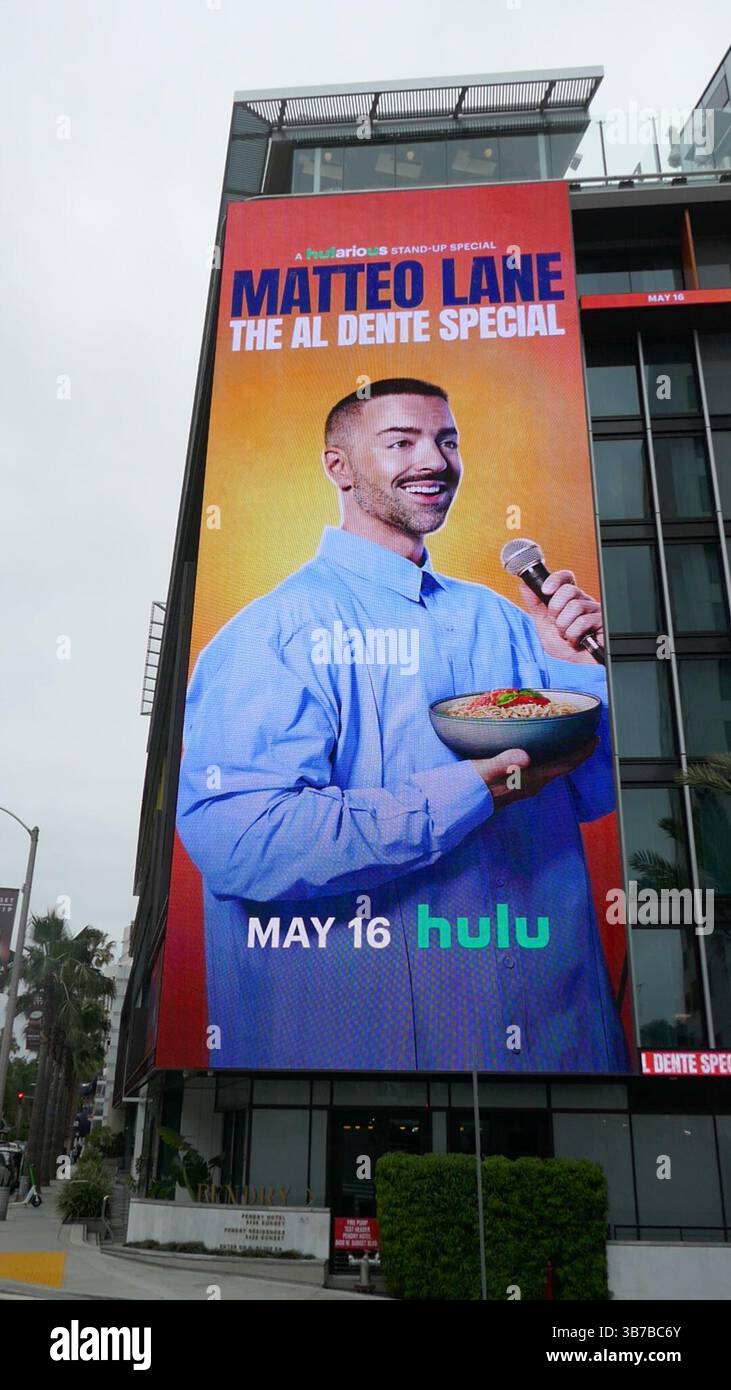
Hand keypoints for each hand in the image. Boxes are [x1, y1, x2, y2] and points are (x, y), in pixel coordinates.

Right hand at [472, 739, 598, 809]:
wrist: (456, 805)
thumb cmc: (470, 786)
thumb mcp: (484, 770)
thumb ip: (504, 762)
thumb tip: (525, 757)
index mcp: (530, 778)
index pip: (565, 765)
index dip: (582, 752)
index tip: (596, 738)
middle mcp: (531, 784)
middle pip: (562, 766)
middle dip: (576, 751)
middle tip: (585, 732)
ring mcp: (523, 786)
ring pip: (552, 768)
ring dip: (563, 754)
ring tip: (568, 738)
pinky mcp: (514, 784)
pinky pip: (540, 769)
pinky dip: (548, 757)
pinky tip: (542, 749)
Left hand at [518, 569, 603, 664]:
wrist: (577, 669)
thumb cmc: (564, 649)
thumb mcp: (544, 626)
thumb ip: (535, 606)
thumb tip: (524, 586)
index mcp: (568, 601)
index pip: (566, 578)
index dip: (556, 579)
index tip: (545, 590)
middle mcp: (583, 603)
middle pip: (568, 589)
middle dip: (556, 609)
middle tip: (557, 624)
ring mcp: (594, 611)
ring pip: (575, 606)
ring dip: (564, 626)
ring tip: (568, 636)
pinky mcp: (602, 622)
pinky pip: (583, 621)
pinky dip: (574, 635)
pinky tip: (578, 641)